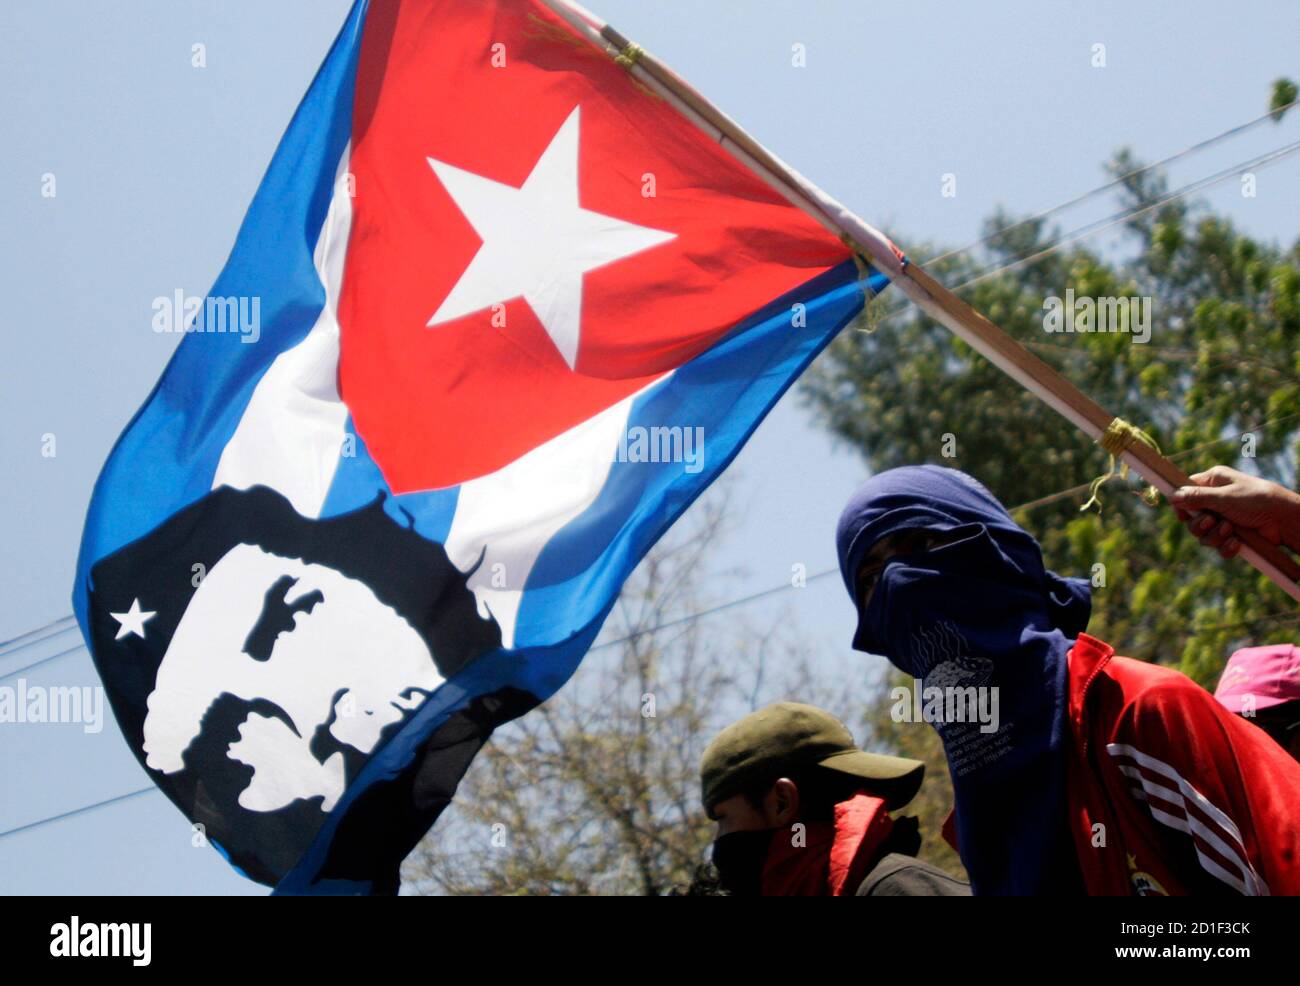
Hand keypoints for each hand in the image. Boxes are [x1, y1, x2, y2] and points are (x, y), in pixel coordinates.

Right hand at [1169, 465, 1299, 558]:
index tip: (1183, 515)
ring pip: (1203, 535)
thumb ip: (1196, 497)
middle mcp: (1216, 500)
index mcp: (1213, 482)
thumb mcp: (1224, 496)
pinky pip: (1218, 546)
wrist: (1284, 520)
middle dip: (1201, 525)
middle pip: (1191, 518)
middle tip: (1212, 521)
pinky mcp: (1233, 536)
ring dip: (1215, 535)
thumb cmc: (1257, 500)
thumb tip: (1171, 496)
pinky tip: (1236, 543)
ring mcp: (1224, 519)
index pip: (1186, 491)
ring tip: (1231, 530)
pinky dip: (1225, 547)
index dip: (1181, 504)